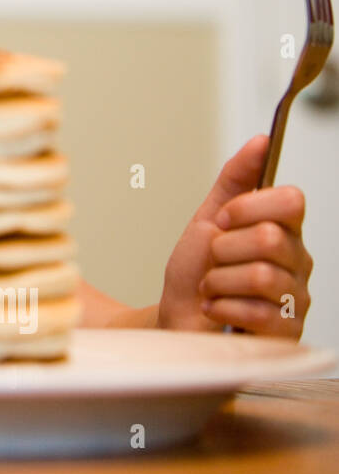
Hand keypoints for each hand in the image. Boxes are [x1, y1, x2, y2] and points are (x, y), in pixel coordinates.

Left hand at [159, 134, 311, 338]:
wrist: (176, 318)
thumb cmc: (194, 273)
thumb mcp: (208, 219)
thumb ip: (235, 180)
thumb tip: (261, 140)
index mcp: (284, 231)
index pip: (291, 201)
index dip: (247, 208)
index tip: (221, 221)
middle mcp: (297, 262)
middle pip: (269, 238)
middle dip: (223, 250)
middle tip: (213, 263)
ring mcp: (295, 299)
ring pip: (261, 275)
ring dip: (219, 282)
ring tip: (213, 288)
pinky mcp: (286, 333)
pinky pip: (257, 311)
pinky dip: (221, 308)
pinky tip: (216, 310)